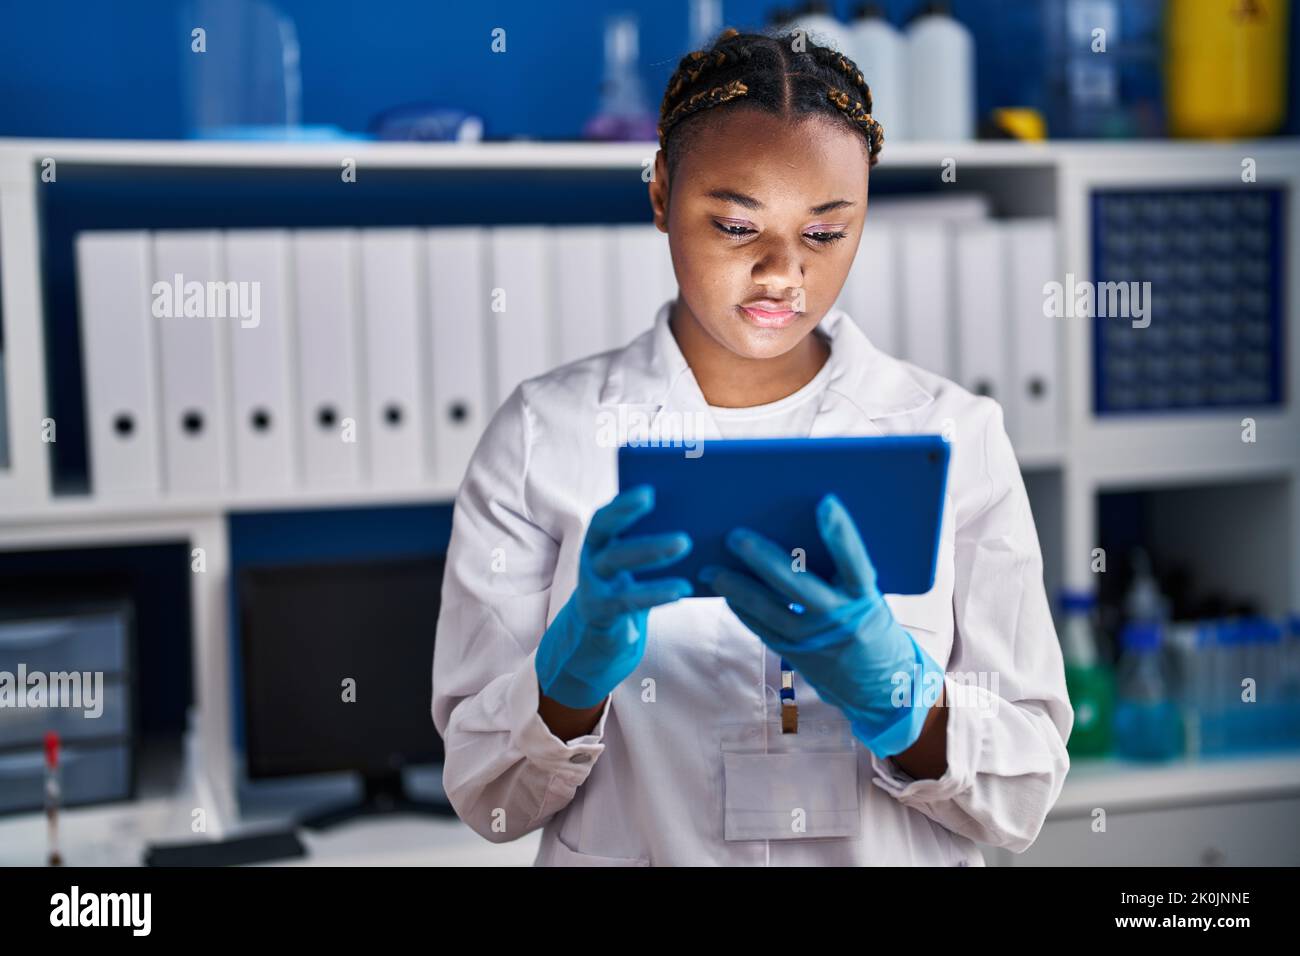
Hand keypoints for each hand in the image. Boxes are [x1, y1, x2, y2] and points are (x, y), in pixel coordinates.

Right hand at [536, 485, 692, 708]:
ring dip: (650, 553)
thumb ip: (648, 542)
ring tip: (685, 546)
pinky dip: (654, 594)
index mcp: (599, 542)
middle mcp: (591, 560)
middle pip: (607, 535)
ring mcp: (593, 587)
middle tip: (681, 528)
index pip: (605, 516)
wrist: (595, 639)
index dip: (623, 503)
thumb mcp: (631, 565)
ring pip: (617, 564)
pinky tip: (682, 589)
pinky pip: (627, 602)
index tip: (648, 491)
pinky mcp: (600, 614)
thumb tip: (695, 517)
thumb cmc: (624, 590)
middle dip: (636, 524)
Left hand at [698, 493, 943, 756]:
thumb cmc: (870, 624)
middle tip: (735, 535)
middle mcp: (839, 618)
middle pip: (797, 585)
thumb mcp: (869, 598)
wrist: (878, 686)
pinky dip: (742, 609)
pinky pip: (762, 628)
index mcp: (865, 598)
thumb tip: (795, 533)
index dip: (842, 534)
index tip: (826, 502)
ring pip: (769, 610)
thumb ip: (842, 573)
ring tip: (711, 569)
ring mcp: (814, 639)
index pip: (855, 561)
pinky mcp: (794, 654)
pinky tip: (724, 592)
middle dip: (764, 559)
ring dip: (737, 588)